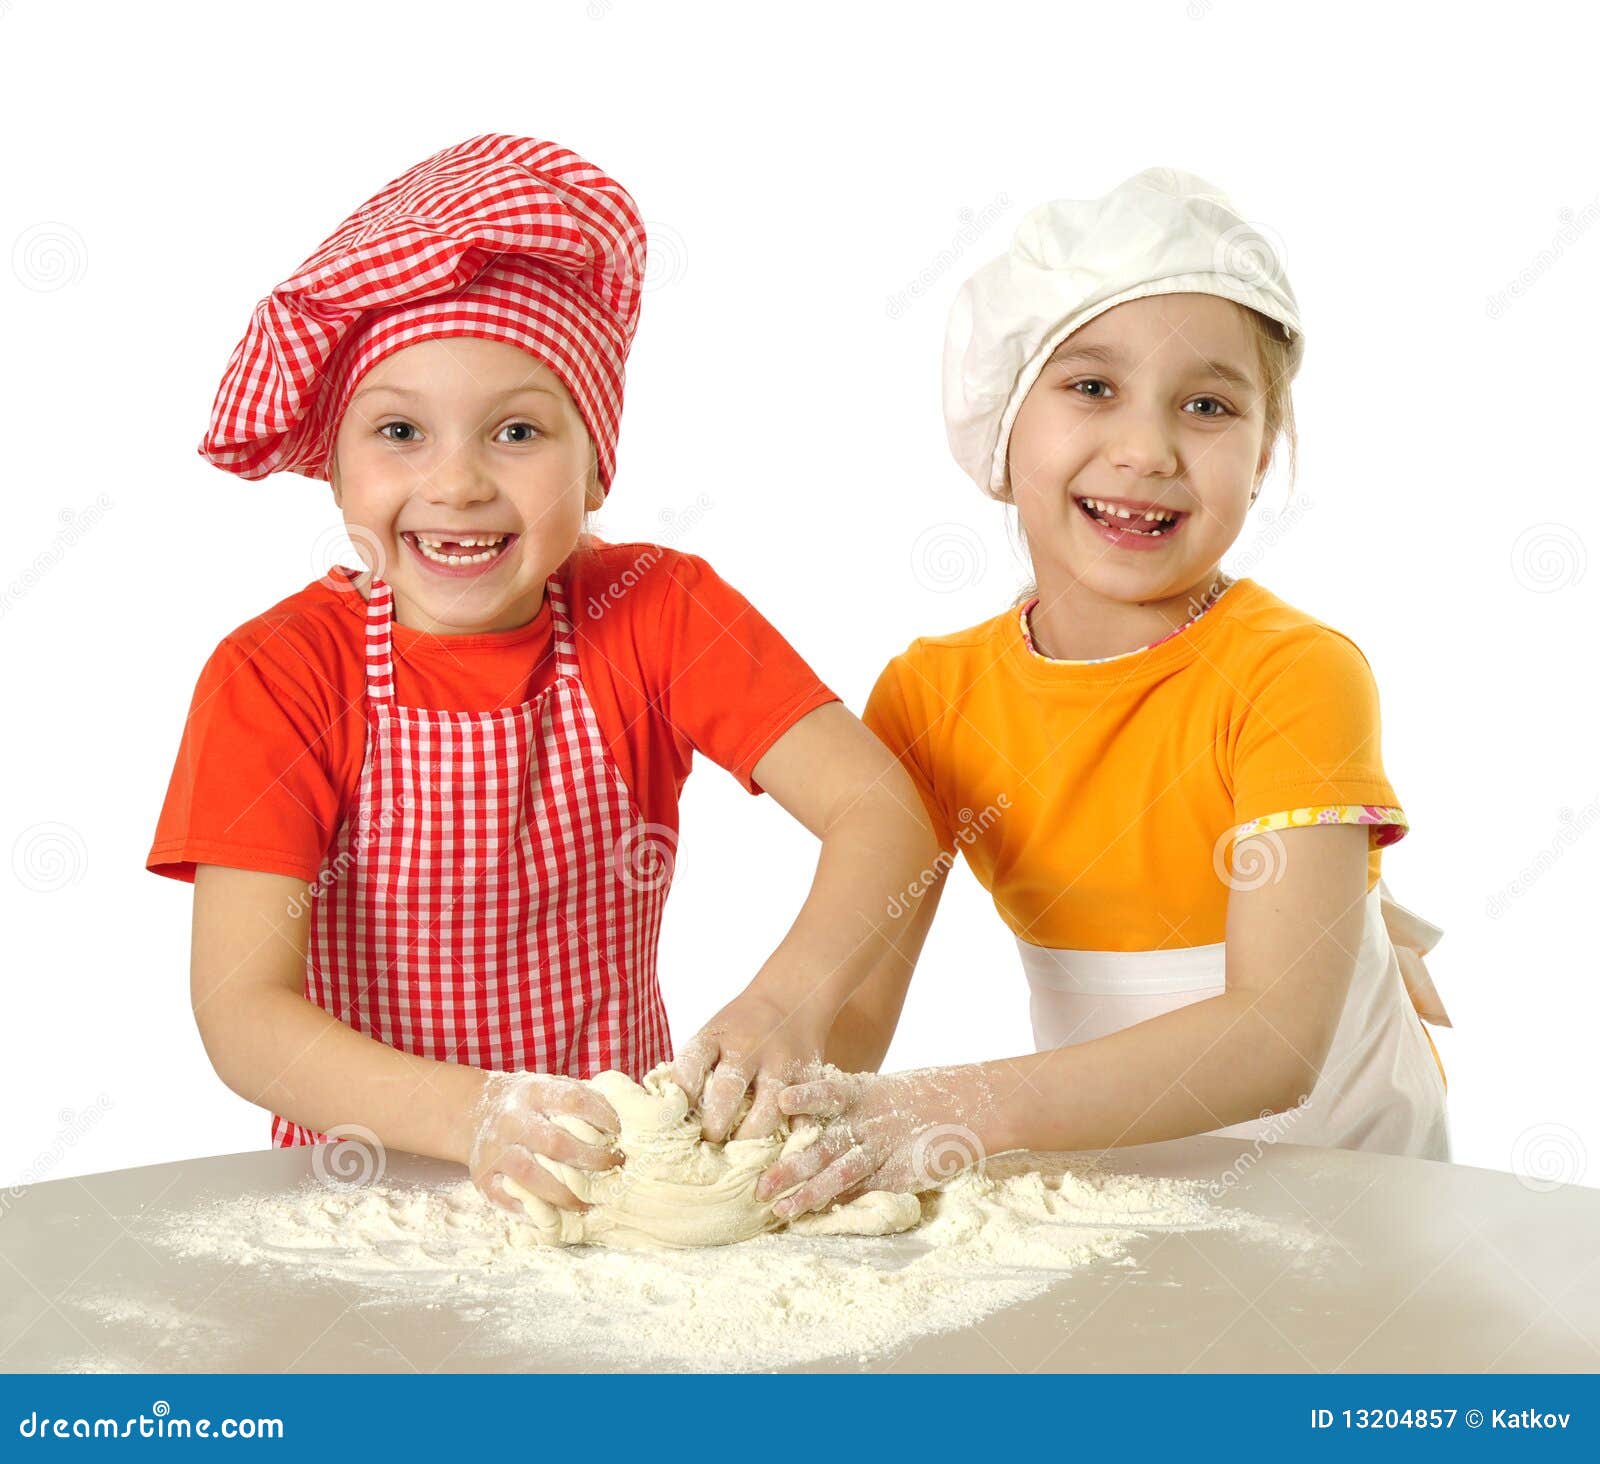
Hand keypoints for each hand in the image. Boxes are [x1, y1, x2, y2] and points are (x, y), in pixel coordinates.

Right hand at [467, 1070, 621, 1215]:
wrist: (474, 1111)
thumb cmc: (527, 1102)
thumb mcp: (549, 1087)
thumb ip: (579, 1098)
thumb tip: (624, 1113)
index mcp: (532, 1092)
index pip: (573, 1100)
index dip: (601, 1116)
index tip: (619, 1131)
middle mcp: (512, 1119)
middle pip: (555, 1143)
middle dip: (590, 1159)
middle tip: (613, 1166)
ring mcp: (494, 1149)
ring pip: (530, 1176)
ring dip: (563, 1194)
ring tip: (587, 1204)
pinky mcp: (482, 1176)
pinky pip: (506, 1199)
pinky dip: (531, 1210)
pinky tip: (553, 1215)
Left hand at [671, 987, 832, 1143]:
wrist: (793, 997)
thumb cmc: (741, 1027)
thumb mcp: (713, 1033)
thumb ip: (693, 1068)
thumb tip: (667, 1113)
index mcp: (717, 1035)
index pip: (690, 1066)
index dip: (681, 1098)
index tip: (678, 1118)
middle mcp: (749, 1047)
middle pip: (727, 1093)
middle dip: (713, 1127)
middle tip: (708, 1143)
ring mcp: (782, 1063)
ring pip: (767, 1112)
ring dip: (748, 1138)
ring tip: (738, 1149)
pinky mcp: (809, 1077)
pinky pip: (802, 1116)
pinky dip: (790, 1137)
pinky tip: (776, 1146)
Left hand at [754, 1066, 989, 1217]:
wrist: (963, 1108)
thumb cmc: (908, 1097)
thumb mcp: (875, 1089)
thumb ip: (841, 1103)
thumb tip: (790, 1112)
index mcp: (862, 1093)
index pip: (830, 1092)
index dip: (806, 1097)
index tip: (782, 1100)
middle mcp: (870, 1121)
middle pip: (824, 1146)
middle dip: (790, 1168)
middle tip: (759, 1188)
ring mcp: (886, 1149)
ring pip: (842, 1174)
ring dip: (810, 1194)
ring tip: (782, 1211)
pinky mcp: (901, 1173)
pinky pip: (866, 1191)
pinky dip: (842, 1203)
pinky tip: (819, 1217)